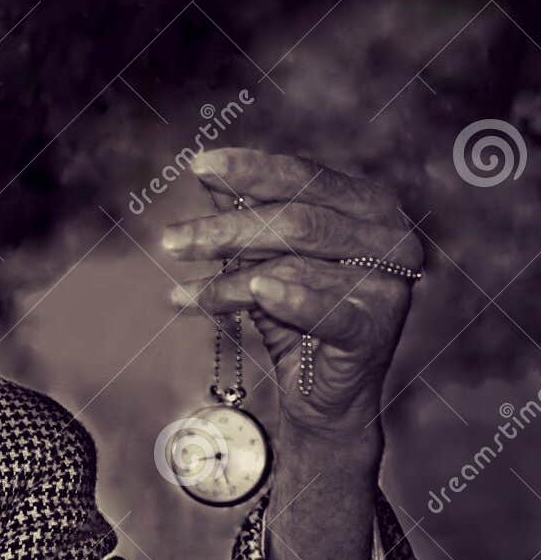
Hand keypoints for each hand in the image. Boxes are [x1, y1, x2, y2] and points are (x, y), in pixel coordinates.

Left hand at [161, 147, 421, 442]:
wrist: (321, 393)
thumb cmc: (294, 313)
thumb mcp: (265, 256)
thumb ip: (245, 211)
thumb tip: (207, 168)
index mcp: (369, 206)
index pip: (304, 178)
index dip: (251, 171)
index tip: (199, 166)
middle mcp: (389, 237)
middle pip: (297, 222)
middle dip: (226, 230)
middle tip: (170, 241)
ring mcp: (388, 284)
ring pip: (294, 268)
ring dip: (227, 281)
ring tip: (177, 294)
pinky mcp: (375, 330)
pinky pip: (325, 310)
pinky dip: (291, 300)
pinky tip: (257, 291)